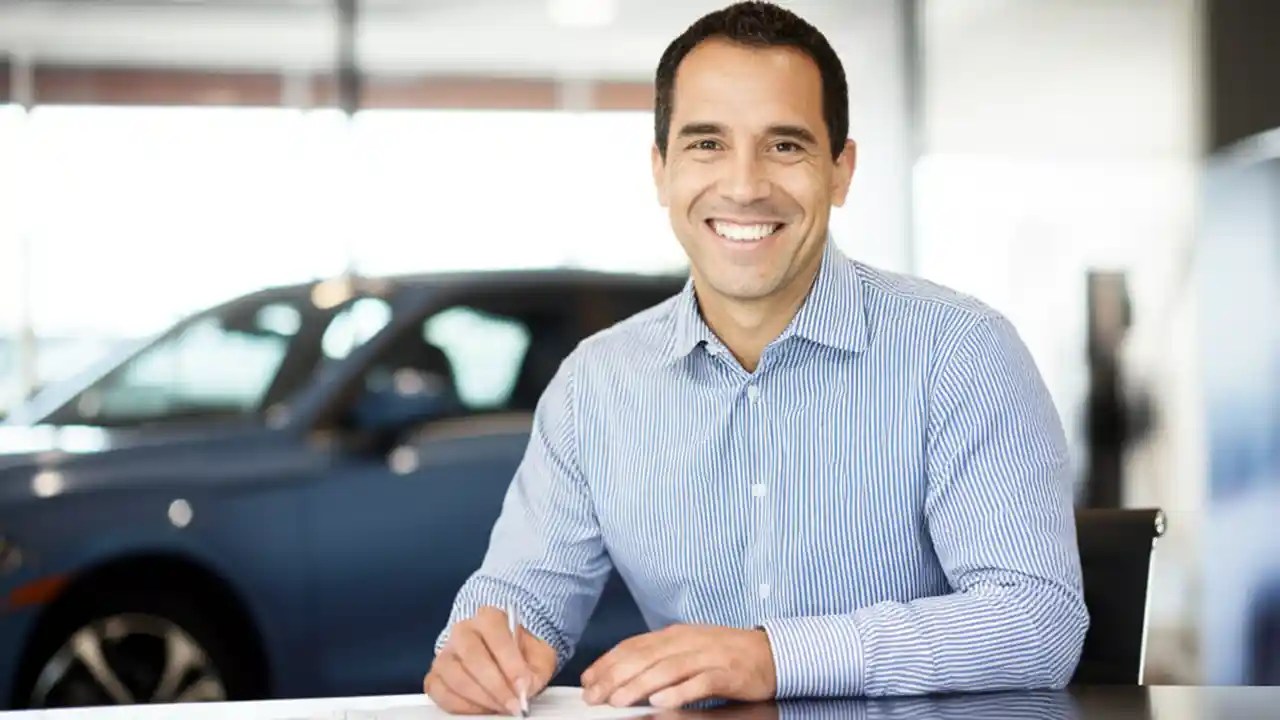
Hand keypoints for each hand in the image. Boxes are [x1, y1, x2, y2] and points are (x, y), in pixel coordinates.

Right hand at [424, 606, 557, 714]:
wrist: (506, 656)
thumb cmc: (522, 654)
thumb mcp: (539, 658)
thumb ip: (534, 672)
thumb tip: (524, 690)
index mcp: (490, 618)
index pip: (496, 635)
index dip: (510, 664)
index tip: (523, 686)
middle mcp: (463, 631)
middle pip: (473, 657)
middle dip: (496, 686)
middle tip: (513, 704)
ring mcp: (445, 653)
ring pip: (455, 676)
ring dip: (480, 698)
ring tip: (500, 708)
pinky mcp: (435, 676)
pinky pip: (440, 692)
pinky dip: (461, 705)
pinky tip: (480, 709)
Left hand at [580, 624, 776, 708]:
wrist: (771, 652)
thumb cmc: (725, 653)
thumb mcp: (687, 649)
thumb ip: (658, 658)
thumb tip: (623, 672)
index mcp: (675, 634)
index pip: (634, 646)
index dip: (608, 662)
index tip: (588, 680)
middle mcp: (688, 641)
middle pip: (645, 657)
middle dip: (615, 677)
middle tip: (595, 695)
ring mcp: (709, 656)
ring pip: (668, 669)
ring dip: (640, 684)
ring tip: (619, 700)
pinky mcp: (728, 672)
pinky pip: (700, 682)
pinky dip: (679, 691)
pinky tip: (661, 701)